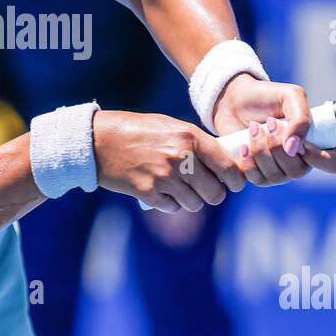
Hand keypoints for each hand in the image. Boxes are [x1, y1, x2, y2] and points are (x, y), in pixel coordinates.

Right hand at [92, 110, 246, 213]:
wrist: (99, 140)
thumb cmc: (138, 131)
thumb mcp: (172, 127)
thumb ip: (197, 144)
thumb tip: (224, 163)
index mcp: (190, 137)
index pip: (227, 167)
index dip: (235, 181)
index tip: (234, 185)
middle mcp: (180, 157)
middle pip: (215, 193)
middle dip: (213, 194)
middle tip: (205, 190)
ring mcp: (164, 177)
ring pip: (195, 203)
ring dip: (190, 200)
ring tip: (178, 188)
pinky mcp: (148, 192)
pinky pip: (172, 207)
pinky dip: (170, 203)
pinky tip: (160, 190)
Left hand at [211, 74, 335, 184]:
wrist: (234, 100)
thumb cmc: (267, 97)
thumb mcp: (290, 96)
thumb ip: (300, 118)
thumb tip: (294, 148)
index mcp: (317, 142)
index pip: (332, 164)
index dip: (318, 158)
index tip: (300, 141)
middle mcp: (301, 161)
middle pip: (298, 172)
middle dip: (278, 147)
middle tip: (269, 123)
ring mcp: (279, 171)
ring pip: (276, 177)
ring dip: (261, 150)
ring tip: (253, 128)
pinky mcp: (258, 174)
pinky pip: (256, 180)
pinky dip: (248, 162)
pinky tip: (243, 145)